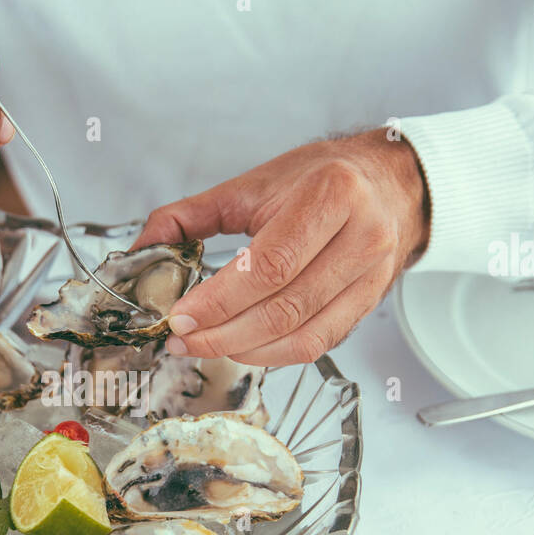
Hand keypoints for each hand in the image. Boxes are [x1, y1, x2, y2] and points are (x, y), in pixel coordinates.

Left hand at [132, 129, 429, 365]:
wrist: (391, 185)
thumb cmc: (320, 180)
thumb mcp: (255, 184)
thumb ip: (192, 215)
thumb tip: (142, 248)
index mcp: (330, 195)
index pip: (268, 266)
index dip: (218, 301)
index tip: (179, 317)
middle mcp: (360, 237)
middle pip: (283, 307)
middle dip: (222, 333)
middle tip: (181, 339)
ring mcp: (370, 276)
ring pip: (301, 336)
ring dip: (243, 350)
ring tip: (203, 345)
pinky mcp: (369, 305)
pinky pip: (317, 345)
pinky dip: (273, 354)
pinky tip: (241, 347)